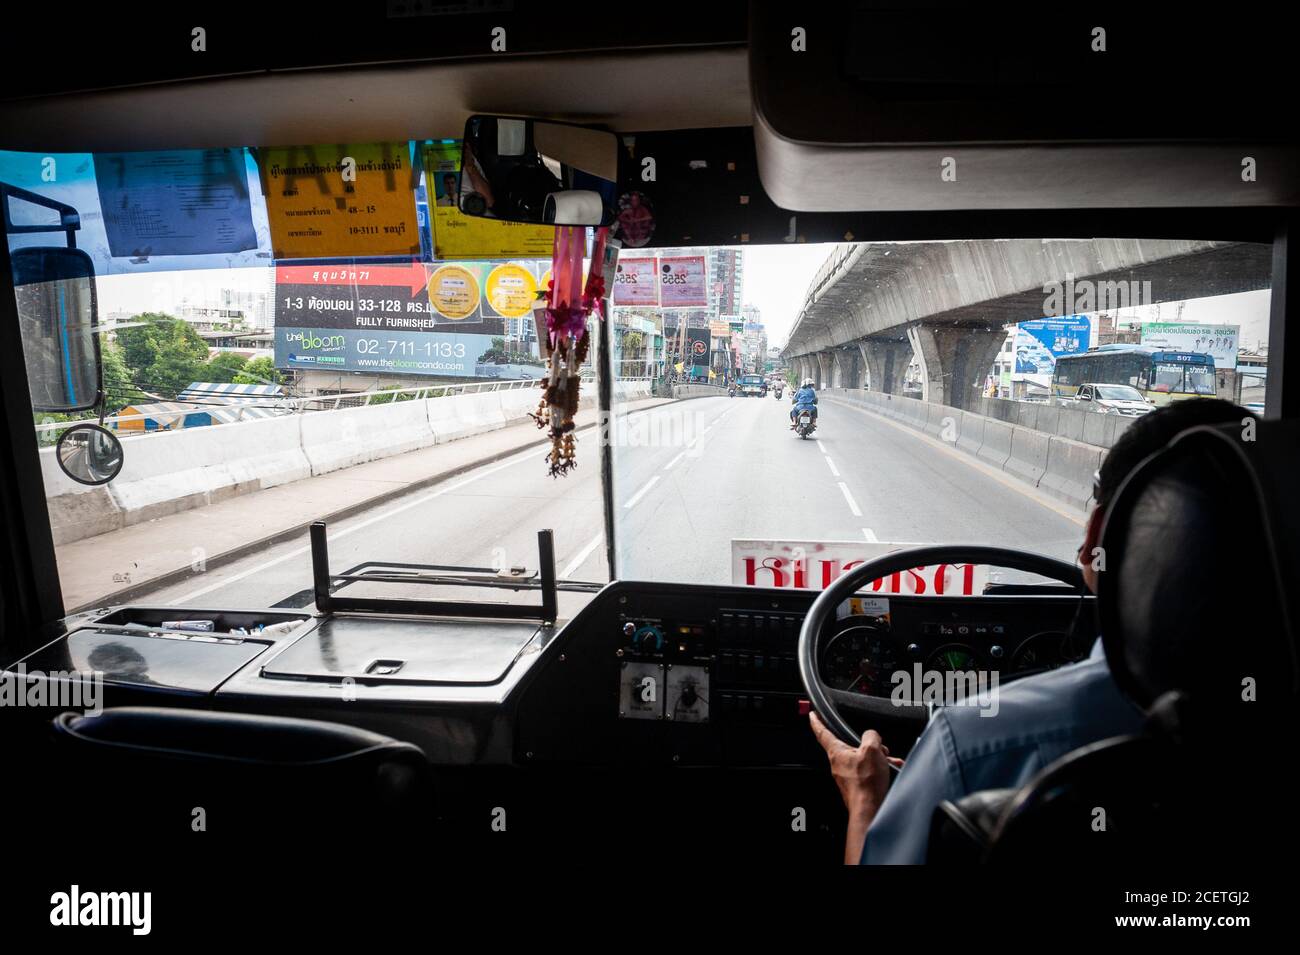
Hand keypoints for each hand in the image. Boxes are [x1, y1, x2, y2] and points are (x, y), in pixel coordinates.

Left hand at [809, 712, 900, 862]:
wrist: (870, 809)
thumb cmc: (867, 783)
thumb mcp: (872, 750)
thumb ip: (871, 736)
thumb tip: (872, 737)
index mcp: (837, 752)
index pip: (822, 732)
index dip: (817, 722)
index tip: (812, 715)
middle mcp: (838, 764)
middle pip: (851, 746)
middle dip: (867, 744)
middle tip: (879, 746)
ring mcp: (846, 776)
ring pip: (862, 759)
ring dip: (877, 758)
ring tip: (889, 761)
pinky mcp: (855, 786)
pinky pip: (867, 771)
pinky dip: (879, 769)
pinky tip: (890, 771)